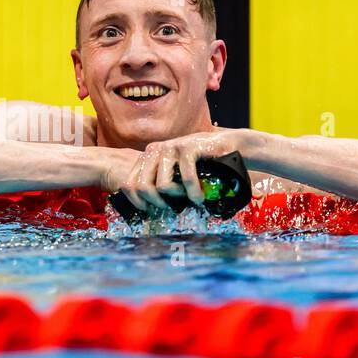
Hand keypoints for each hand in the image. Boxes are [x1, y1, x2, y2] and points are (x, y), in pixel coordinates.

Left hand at [116, 129, 248, 213]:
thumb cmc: (200, 166)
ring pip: (162, 187)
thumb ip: (158, 184)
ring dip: (179, 197)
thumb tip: (145, 209)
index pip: (128, 185)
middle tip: (174, 207)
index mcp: (146, 157)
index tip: (152, 211)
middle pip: (143, 188)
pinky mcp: (187, 148)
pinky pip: (184, 181)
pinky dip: (194, 193)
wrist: (229, 146)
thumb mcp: (174, 174)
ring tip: (190, 196)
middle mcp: (154, 150)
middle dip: (159, 203)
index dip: (138, 203)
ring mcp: (170, 147)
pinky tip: (200, 196)